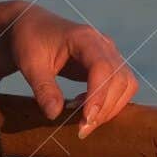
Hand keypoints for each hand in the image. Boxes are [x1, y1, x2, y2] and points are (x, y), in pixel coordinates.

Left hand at [0, 1, 137, 137]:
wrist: (32, 27)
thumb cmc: (30, 41)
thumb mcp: (30, 63)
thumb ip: (43, 88)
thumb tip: (54, 114)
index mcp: (84, 38)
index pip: (102, 67)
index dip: (98, 95)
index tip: (86, 119)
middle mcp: (102, 44)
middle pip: (119, 78)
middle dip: (105, 108)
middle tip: (81, 130)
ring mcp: (109, 53)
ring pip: (126, 84)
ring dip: (110, 108)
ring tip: (83, 120)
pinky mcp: (108, 65)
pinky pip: (121, 86)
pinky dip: (110, 102)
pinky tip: (85, 108)